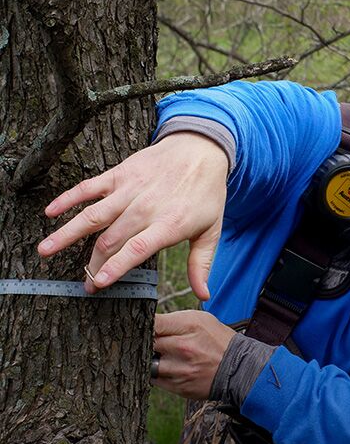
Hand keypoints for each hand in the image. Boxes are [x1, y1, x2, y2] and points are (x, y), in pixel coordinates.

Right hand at [37, 132, 228, 299]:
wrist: (201, 148)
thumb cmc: (207, 193)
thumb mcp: (211, 230)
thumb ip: (202, 264)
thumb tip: (203, 295)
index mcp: (170, 223)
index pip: (137, 248)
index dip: (116, 266)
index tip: (98, 282)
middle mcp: (146, 207)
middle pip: (111, 239)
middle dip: (94, 263)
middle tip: (84, 283)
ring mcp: (130, 189)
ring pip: (92, 215)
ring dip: (67, 233)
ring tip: (45, 251)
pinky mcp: (119, 174)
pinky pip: (89, 187)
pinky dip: (68, 198)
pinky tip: (49, 212)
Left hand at [152, 310, 235, 399]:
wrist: (238, 367)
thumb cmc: (216, 339)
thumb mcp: (199, 319)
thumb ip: (172, 319)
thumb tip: (146, 321)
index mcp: (188, 327)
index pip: (152, 323)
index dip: (143, 324)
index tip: (143, 326)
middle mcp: (183, 348)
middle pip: (145, 343)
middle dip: (147, 341)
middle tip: (155, 341)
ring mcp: (180, 370)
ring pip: (147, 363)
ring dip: (151, 359)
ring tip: (162, 355)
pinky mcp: (178, 387)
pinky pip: (154, 380)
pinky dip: (157, 373)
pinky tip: (169, 367)